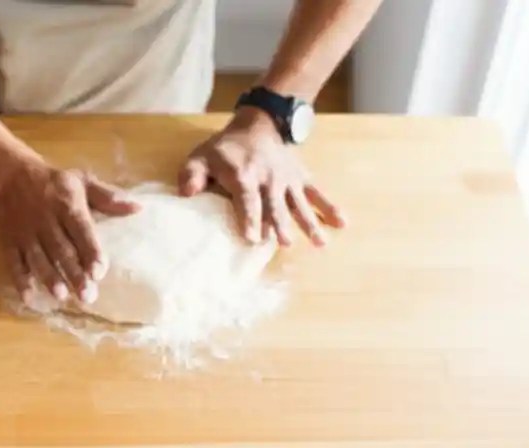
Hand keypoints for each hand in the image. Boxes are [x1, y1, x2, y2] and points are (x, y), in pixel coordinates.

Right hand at [0, 160, 139, 302]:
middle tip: (87, 296)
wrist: (10, 173)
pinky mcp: (9, 240)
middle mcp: (46, 220)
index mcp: (67, 205)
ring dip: (49, 277)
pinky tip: (29, 297)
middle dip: (74, 273)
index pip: (81, 230)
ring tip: (61, 296)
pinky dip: (20, 279)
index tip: (99, 272)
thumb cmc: (54, 182)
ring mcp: (26, 232)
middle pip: (61, 250)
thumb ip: (108, 197)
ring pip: (38, 258)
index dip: (90, 251)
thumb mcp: (82, 181)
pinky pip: (13, 261)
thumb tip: (138, 208)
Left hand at [179, 107, 345, 246]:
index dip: (250, 219)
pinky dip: (330, 208)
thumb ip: (192, 175)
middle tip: (285, 242)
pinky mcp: (301, 179)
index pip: (247, 200)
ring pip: (299, 204)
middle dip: (280, 224)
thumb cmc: (226, 148)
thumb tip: (186, 194)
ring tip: (319, 243)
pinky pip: (317, 193)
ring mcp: (287, 180)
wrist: (259, 123)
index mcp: (243, 176)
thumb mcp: (202, 156)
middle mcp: (268, 179)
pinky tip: (342, 223)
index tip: (253, 238)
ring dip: (309, 223)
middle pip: (275, 205)